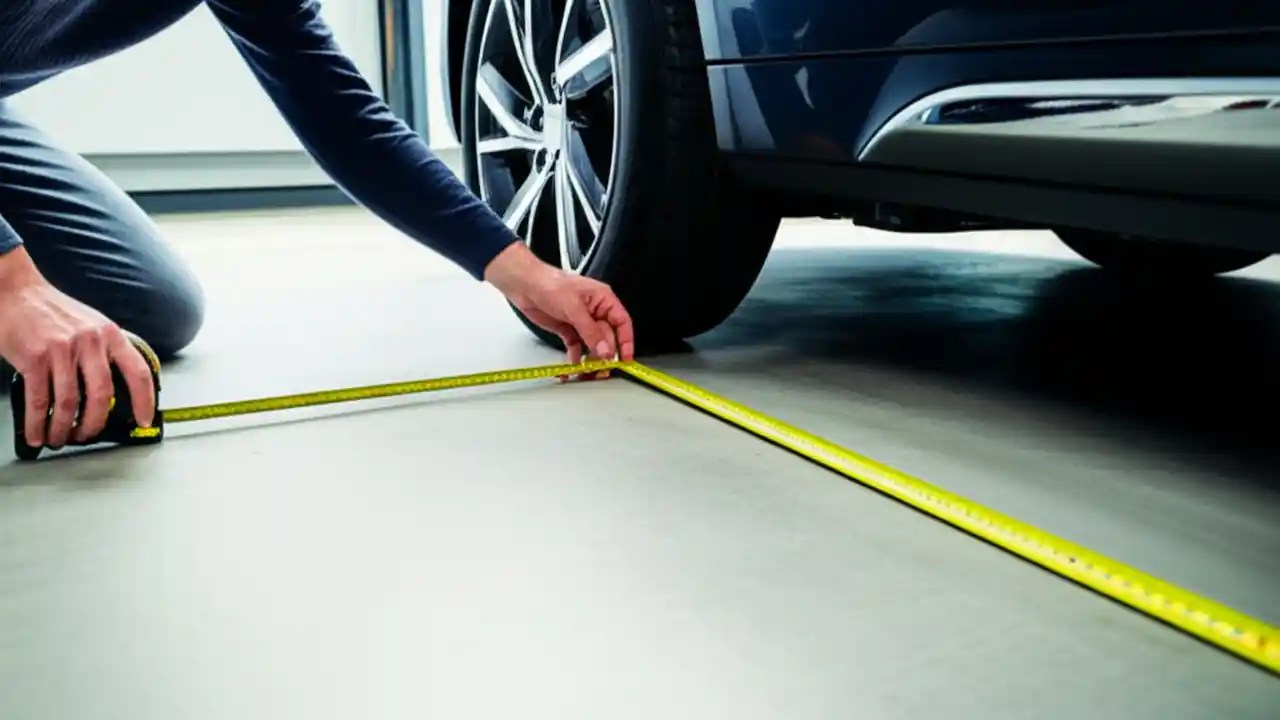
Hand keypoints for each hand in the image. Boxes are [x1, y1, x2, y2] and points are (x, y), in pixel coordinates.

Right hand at [0, 247, 154, 448]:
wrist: (16, 292)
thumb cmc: (53, 311)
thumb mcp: (92, 325)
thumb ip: (106, 352)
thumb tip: (115, 391)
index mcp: (110, 334)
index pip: (138, 372)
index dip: (145, 401)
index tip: (144, 420)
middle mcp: (90, 342)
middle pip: (101, 395)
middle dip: (95, 423)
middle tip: (87, 435)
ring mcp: (61, 350)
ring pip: (69, 403)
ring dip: (63, 428)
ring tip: (60, 438)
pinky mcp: (34, 358)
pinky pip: (39, 401)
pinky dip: (38, 423)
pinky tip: (37, 433)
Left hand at [484, 243, 634, 378]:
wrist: (524, 285)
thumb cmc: (549, 284)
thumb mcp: (574, 308)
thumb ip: (591, 331)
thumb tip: (605, 350)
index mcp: (603, 300)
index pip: (622, 323)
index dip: (626, 342)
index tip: (625, 359)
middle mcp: (594, 312)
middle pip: (607, 338)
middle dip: (605, 355)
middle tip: (602, 370)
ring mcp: (581, 322)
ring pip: (592, 345)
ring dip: (590, 359)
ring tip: (587, 372)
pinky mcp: (568, 329)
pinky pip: (576, 347)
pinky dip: (575, 357)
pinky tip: (573, 366)